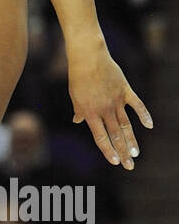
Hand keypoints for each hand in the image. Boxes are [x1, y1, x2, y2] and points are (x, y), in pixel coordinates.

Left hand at [68, 45, 152, 168]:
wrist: (88, 57)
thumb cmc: (78, 77)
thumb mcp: (74, 96)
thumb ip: (79, 111)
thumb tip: (77, 121)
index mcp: (90, 113)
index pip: (101, 137)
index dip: (108, 150)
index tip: (115, 162)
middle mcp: (105, 110)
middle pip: (116, 135)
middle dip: (122, 152)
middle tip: (130, 166)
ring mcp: (116, 100)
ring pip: (127, 125)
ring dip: (132, 140)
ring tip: (136, 153)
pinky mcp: (125, 90)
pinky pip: (137, 105)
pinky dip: (144, 115)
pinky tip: (149, 126)